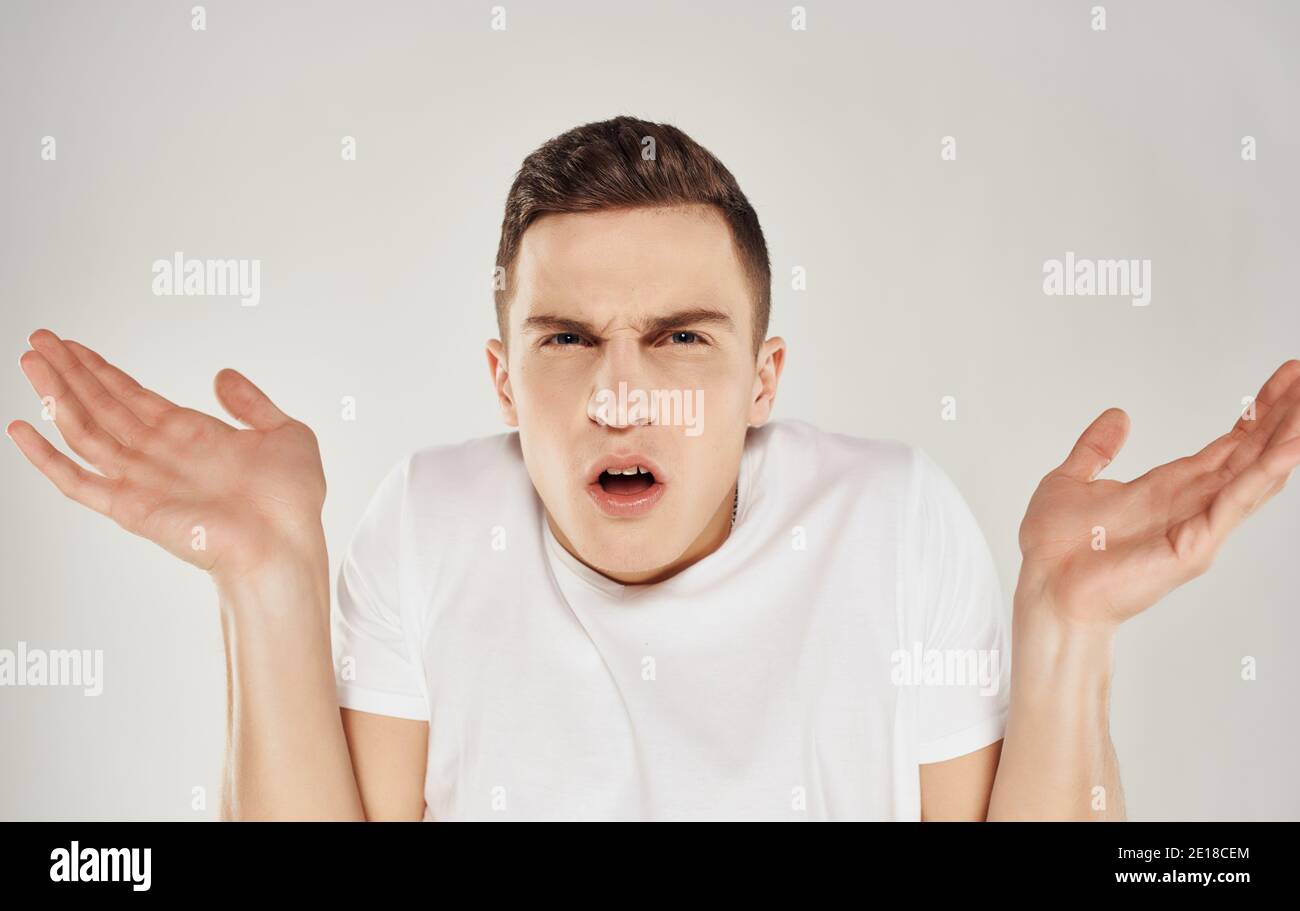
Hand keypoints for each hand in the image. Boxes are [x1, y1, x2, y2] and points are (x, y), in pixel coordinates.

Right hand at [7, 329, 326, 583]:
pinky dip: (46, 458)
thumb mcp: (286, 433)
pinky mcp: (130, 508)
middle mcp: (160, 456)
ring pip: (84, 430)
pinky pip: (78, 481)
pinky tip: (19, 428)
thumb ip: (252, 403)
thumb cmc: (292, 503)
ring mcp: (142, 481)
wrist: (287, 544)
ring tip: (29, 360)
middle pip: (102, 405)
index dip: (101, 370)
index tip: (72, 344)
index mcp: (192, 436)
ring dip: (55, 395)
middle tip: (37, 339)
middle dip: (69, 372)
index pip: (133, 396)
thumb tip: (222, 375)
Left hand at [1016, 359, 1299, 627]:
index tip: (1285, 379)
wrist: (1045, 590)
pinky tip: (1288, 451)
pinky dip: (1262, 477)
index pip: (1228, 445)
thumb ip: (1097, 448)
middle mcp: (1192, 506)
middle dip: (1283, 417)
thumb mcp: (1071, 480)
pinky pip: (1233, 505)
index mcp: (1169, 489)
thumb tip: (1119, 415)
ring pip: (1254, 476)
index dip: (1258, 413)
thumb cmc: (1053, 550)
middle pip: (1251, 454)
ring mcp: (1198, 527)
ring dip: (1285, 442)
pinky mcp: (1193, 547)